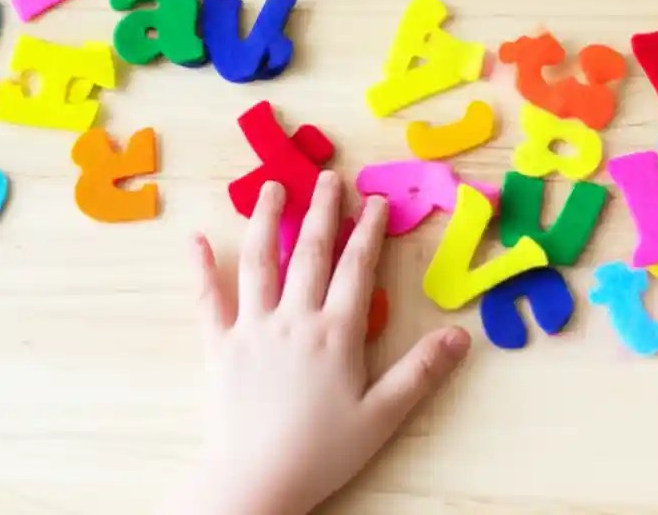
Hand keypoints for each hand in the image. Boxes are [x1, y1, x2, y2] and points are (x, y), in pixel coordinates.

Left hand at [164, 173, 471, 514]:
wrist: (256, 480)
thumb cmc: (322, 451)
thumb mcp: (382, 415)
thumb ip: (420, 372)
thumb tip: (461, 337)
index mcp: (336, 333)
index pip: (356, 268)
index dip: (368, 231)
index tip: (375, 201)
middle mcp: (294, 319)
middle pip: (310, 253)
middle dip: (322, 211)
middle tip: (329, 178)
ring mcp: (252, 329)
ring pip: (259, 263)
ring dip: (266, 221)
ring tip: (271, 188)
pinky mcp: (219, 347)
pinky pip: (208, 300)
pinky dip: (201, 268)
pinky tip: (196, 240)